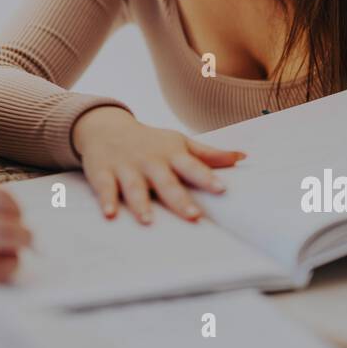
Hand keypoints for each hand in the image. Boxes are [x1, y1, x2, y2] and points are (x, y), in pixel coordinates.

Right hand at [71, 106, 245, 223]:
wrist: (106, 127)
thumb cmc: (151, 141)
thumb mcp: (179, 142)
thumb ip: (208, 154)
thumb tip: (243, 156)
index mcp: (171, 154)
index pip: (192, 166)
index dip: (207, 178)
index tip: (222, 190)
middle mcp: (150, 161)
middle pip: (166, 182)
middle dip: (178, 199)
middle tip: (193, 216)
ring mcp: (126, 167)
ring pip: (135, 187)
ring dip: (140, 203)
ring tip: (147, 221)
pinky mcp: (103, 172)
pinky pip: (105, 187)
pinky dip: (106, 200)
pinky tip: (109, 214)